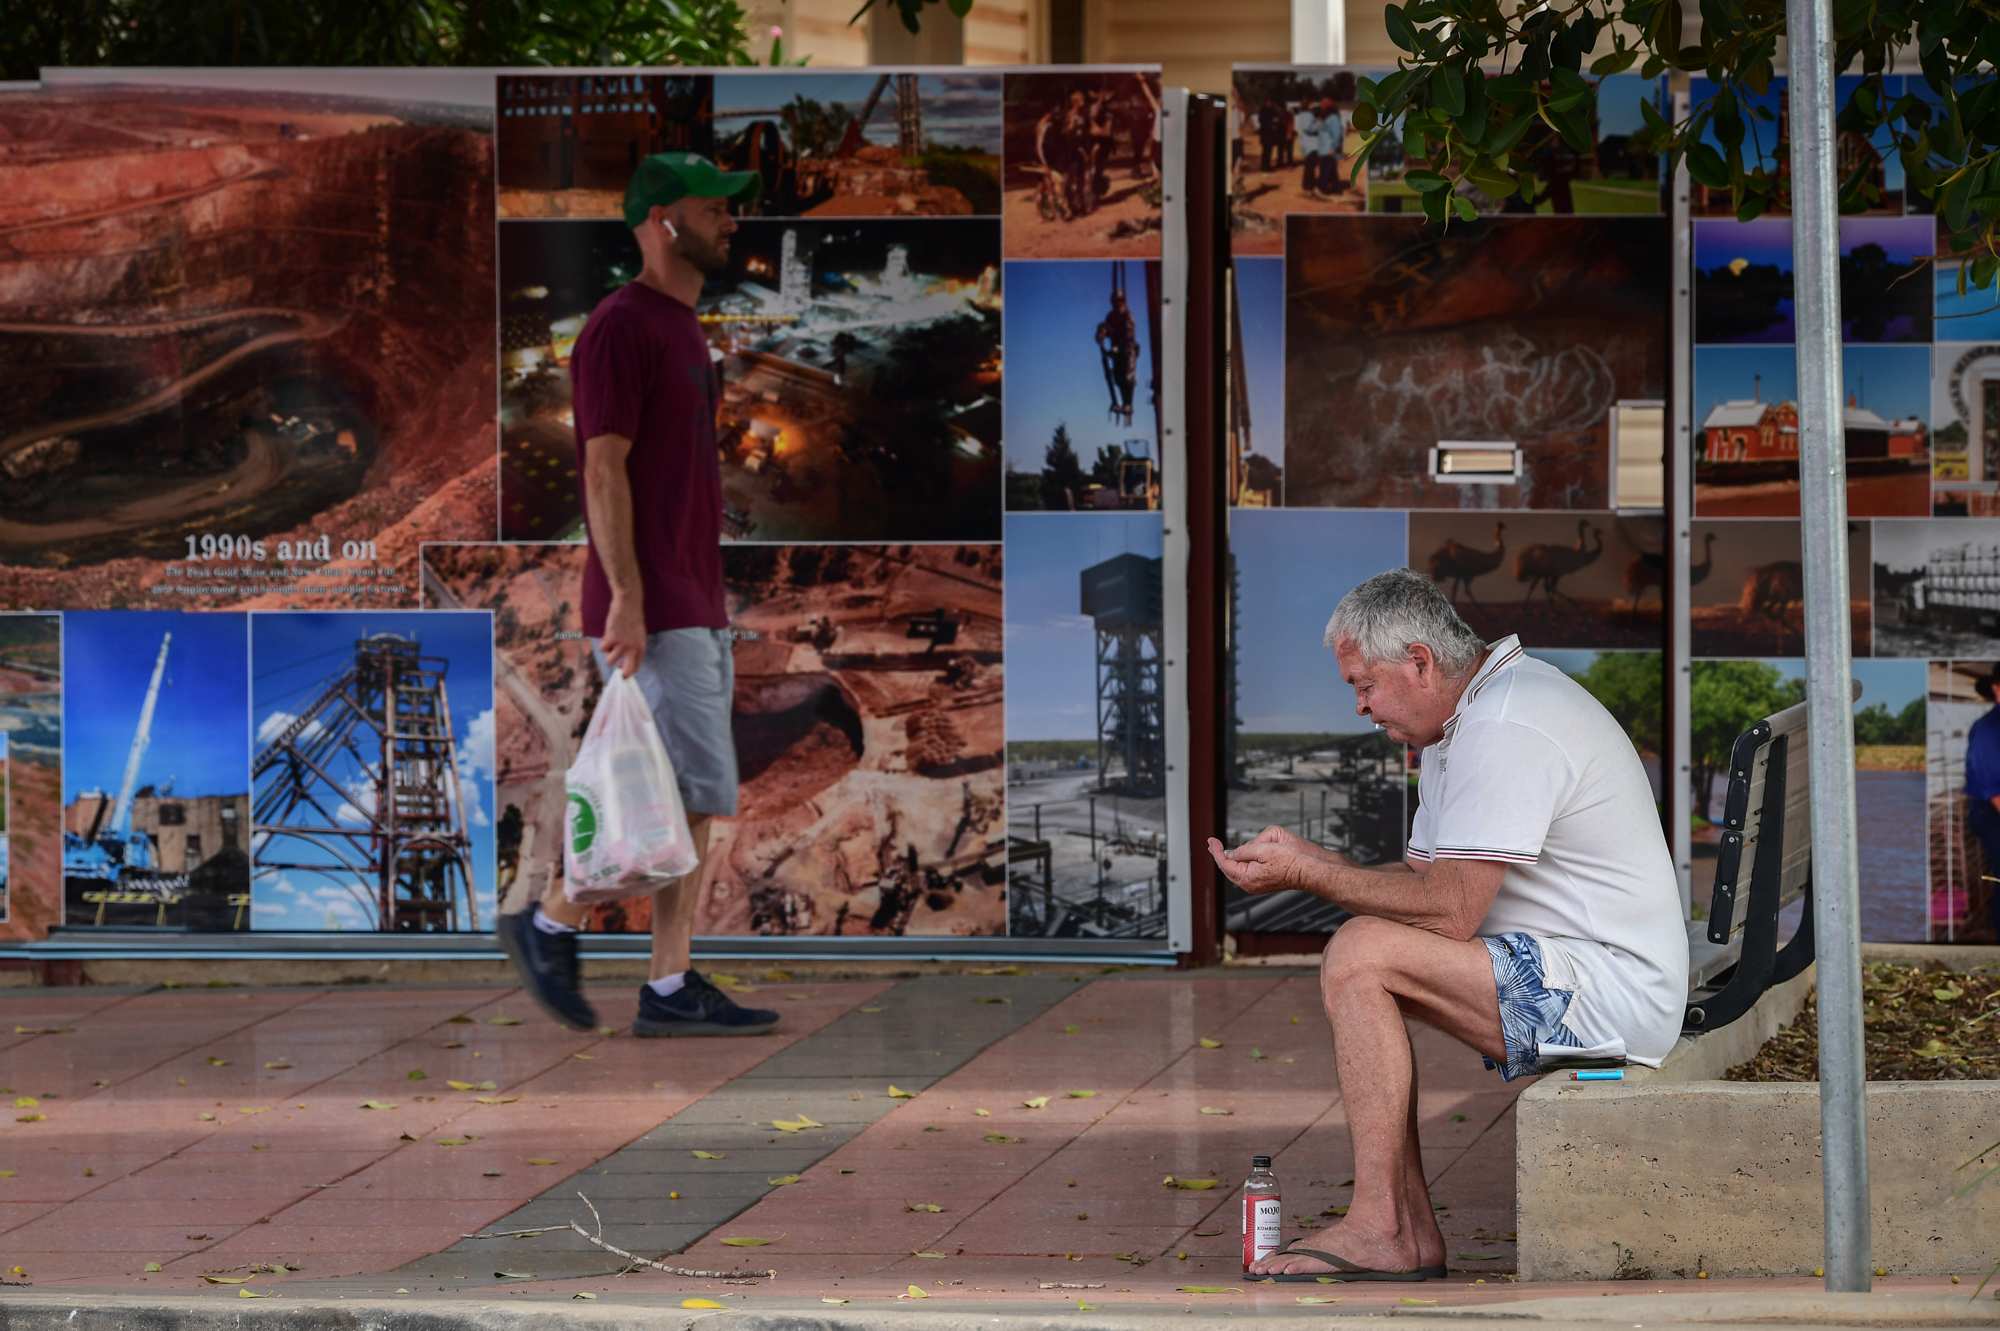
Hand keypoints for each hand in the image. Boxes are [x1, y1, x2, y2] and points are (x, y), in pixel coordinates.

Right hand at [601, 595, 645, 678]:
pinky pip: (603, 649)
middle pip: (627, 670)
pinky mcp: (611, 638)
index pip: (637, 666)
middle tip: (617, 669)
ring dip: (608, 655)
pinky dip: (603, 644)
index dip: (630, 670)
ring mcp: (622, 645)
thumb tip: (624, 656)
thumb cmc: (633, 617)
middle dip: (622, 673)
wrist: (629, 604)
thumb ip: (633, 646)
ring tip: (610, 646)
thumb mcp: (638, 634)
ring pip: (610, 661)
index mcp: (641, 647)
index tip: (624, 669)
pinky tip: (607, 636)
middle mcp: (632, 649)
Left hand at [1205, 825, 1321, 895]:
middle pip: (1229, 868)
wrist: (1310, 869)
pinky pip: (1249, 870)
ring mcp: (1258, 885)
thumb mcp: (1264, 848)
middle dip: (1222, 855)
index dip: (1216, 851)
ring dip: (1237, 857)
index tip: (1211, 840)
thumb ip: (1244, 850)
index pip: (1225, 863)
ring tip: (1246, 847)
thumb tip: (1230, 853)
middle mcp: (1251, 884)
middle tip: (1213, 844)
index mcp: (1247, 877)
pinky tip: (1244, 856)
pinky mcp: (1265, 882)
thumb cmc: (1291, 859)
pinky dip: (1245, 861)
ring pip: (1239, 869)